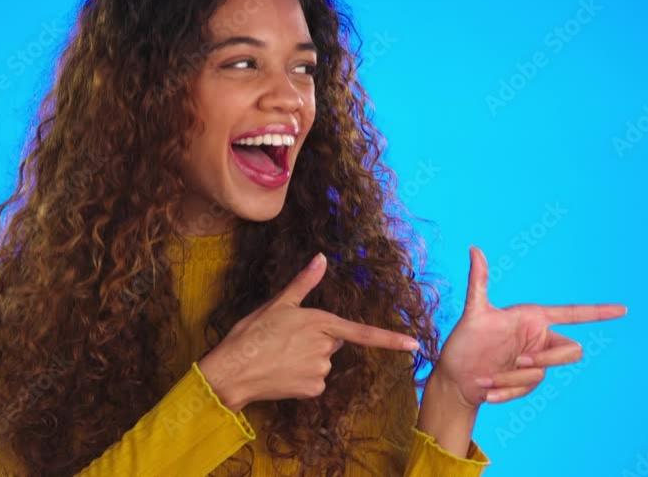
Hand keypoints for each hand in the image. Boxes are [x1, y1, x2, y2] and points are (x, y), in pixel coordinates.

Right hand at [197, 253, 420, 411]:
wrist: (233, 372)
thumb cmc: (251, 334)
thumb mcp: (277, 303)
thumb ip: (304, 282)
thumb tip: (321, 258)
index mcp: (320, 322)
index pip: (363, 332)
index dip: (390, 339)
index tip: (414, 345)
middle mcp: (325, 348)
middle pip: (333, 342)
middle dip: (318, 340)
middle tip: (287, 338)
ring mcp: (320, 371)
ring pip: (323, 362)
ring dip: (308, 358)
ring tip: (280, 355)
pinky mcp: (312, 390)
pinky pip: (315, 381)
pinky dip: (302, 377)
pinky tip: (282, 373)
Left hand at [429, 246, 626, 409]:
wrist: (456, 377)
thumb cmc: (464, 342)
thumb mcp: (473, 313)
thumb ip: (479, 281)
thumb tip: (474, 248)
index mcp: (534, 318)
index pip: (572, 313)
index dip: (598, 312)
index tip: (624, 309)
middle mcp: (540, 339)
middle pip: (572, 350)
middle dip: (546, 358)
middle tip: (518, 359)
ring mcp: (537, 362)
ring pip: (543, 372)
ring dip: (511, 378)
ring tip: (486, 377)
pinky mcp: (529, 382)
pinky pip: (528, 389)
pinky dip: (505, 392)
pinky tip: (487, 392)